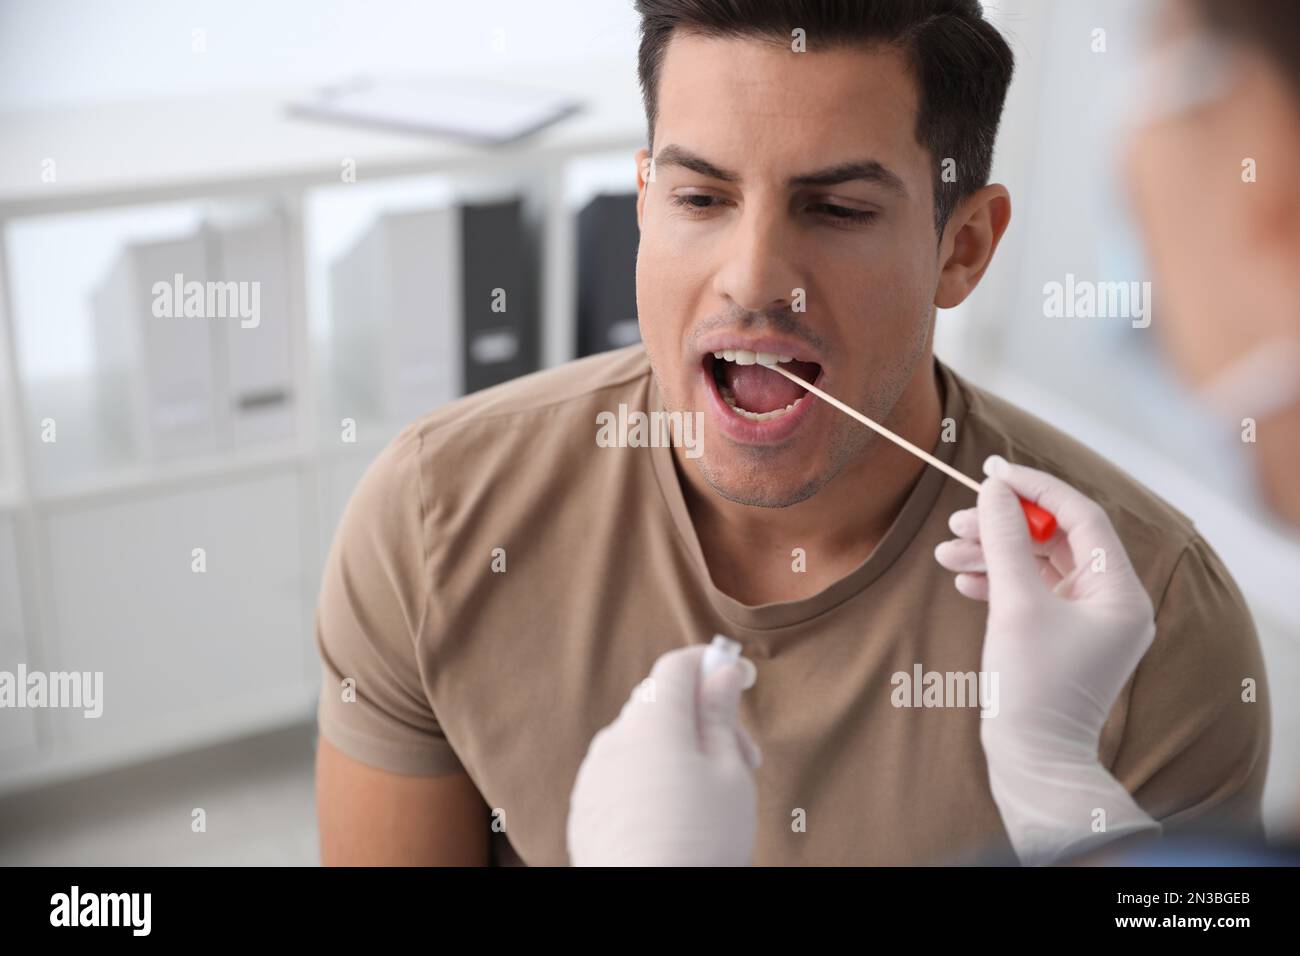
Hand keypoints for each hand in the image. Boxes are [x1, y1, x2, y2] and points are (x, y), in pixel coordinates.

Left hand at [566, 644, 759, 865]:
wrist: (650, 907)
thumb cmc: (700, 842)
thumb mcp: (730, 774)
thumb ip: (721, 714)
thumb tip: (722, 669)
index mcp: (654, 723)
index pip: (676, 666)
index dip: (709, 665)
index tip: (736, 680)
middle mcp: (615, 739)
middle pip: (658, 703)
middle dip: (699, 716)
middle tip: (740, 757)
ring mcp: (594, 774)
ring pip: (638, 739)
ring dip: (672, 749)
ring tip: (706, 794)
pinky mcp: (585, 807)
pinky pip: (619, 773)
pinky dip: (646, 778)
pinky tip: (672, 815)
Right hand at [934, 455, 1160, 863]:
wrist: (1031, 760)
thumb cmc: (1031, 686)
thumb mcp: (1015, 603)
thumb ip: (1005, 539)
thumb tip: (994, 490)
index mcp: (1120, 592)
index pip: (1082, 516)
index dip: (1036, 488)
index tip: (993, 471)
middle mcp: (1112, 603)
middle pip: (1057, 539)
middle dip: (1004, 526)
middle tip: (958, 519)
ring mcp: (1089, 622)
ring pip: (1039, 564)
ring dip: (992, 553)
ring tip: (946, 553)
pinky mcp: (1063, 638)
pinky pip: (1032, 592)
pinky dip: (998, 581)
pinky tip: (964, 581)